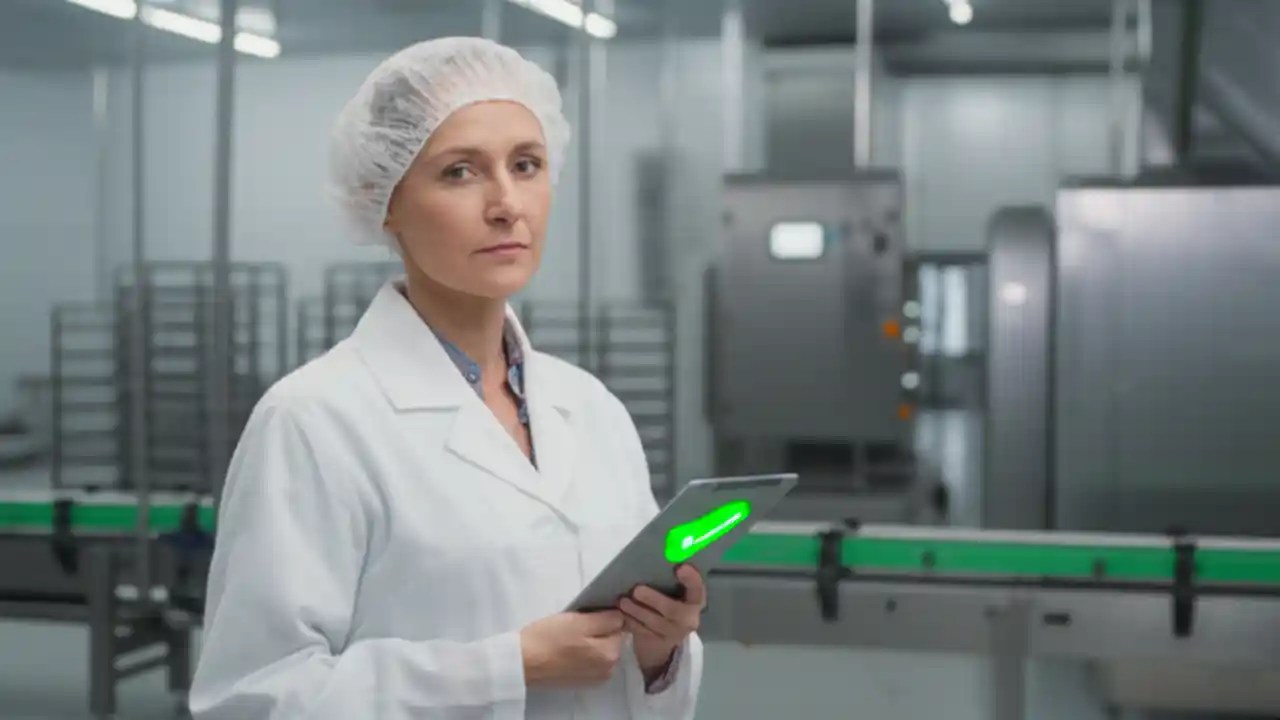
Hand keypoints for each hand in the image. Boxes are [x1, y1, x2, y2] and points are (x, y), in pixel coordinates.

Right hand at [519, 610, 626, 688]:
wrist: (523, 662)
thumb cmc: (549, 638)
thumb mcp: (580, 621)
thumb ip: (606, 619)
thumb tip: (620, 617)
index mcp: (611, 655)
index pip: (618, 626)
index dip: (603, 616)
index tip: (586, 615)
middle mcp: (608, 671)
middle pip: (610, 639)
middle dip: (596, 630)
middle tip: (574, 625)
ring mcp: (594, 679)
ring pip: (598, 650)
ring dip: (588, 642)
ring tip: (567, 637)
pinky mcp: (580, 681)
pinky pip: (588, 661)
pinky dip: (581, 654)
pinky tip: (565, 649)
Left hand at [619, 564, 705, 681]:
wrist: (664, 640)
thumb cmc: (667, 605)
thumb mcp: (673, 594)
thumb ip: (667, 580)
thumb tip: (652, 555)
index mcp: (694, 602)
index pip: (697, 590)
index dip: (691, 579)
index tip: (681, 567)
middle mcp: (688, 619)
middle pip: (673, 610)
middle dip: (654, 599)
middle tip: (637, 590)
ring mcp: (674, 634)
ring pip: (654, 623)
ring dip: (636, 611)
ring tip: (622, 601)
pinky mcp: (658, 644)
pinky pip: (643, 632)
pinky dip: (630, 622)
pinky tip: (620, 614)